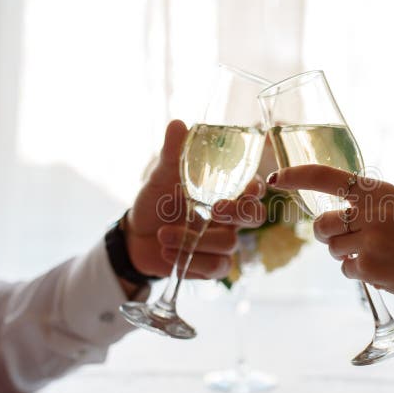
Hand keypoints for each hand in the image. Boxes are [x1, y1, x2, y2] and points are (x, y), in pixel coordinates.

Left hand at [125, 120, 265, 279]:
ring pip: (230, 244)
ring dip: (195, 240)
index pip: (255, 188)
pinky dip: (193, 262)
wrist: (136, 236)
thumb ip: (173, 153)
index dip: (256, 189)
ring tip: (163, 235)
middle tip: (213, 209)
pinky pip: (217, 267)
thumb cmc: (156, 201)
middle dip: (238, 213)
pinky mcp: (212, 264)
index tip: (248, 187)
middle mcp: (231, 217)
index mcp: (226, 191)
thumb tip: (178, 124)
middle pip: (256, 217)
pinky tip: (168, 254)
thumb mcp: (161, 176)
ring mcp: (223, 241)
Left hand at [269, 164, 393, 307]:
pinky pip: (346, 270)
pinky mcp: (369, 267)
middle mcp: (372, 211)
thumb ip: (369, 206)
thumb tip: (330, 218)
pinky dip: (359, 274)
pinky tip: (384, 271)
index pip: (326, 176)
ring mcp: (370, 239)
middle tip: (351, 241)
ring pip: (333, 250)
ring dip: (348, 256)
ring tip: (379, 256)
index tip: (277, 179)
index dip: (297, 176)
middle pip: (322, 225)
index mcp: (379, 191)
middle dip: (328, 236)